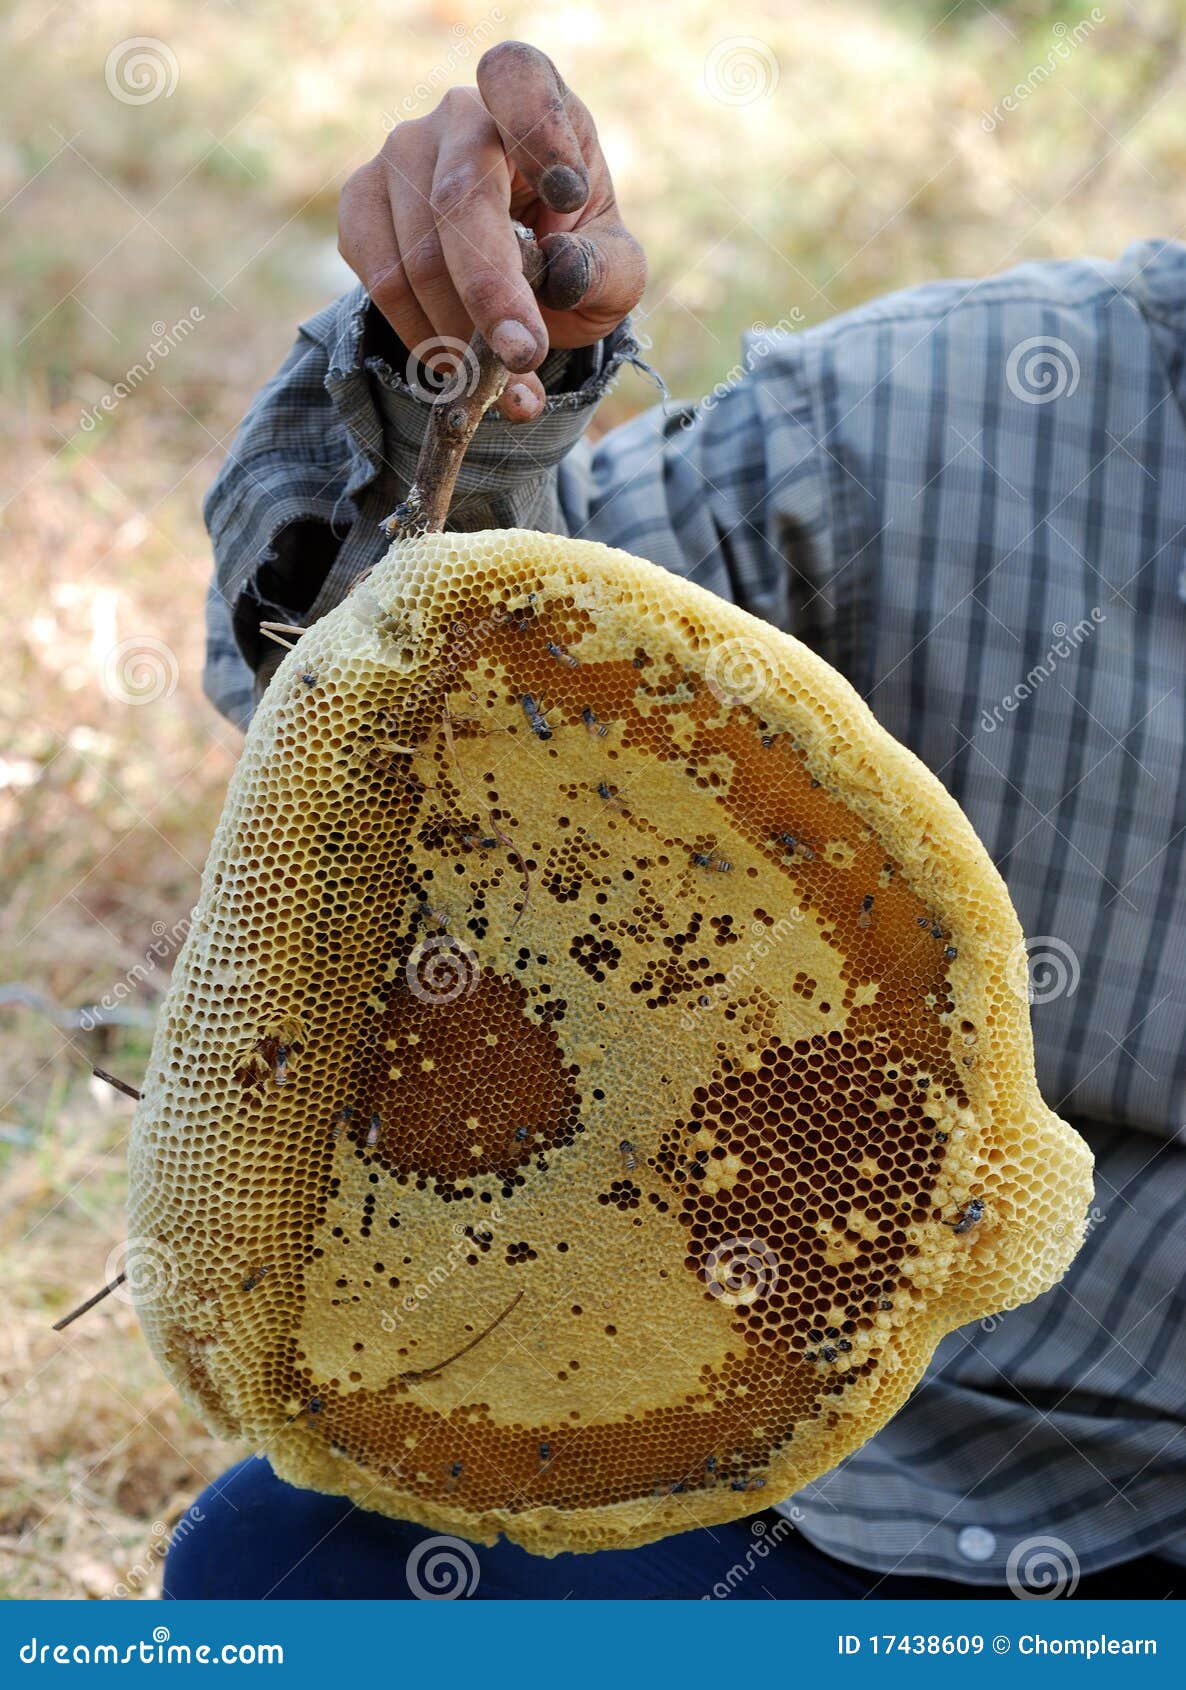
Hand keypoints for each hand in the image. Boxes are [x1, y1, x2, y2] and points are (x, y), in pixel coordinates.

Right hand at [338, 40, 645, 419]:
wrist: (517, 280)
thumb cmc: (574, 256)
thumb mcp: (614, 270)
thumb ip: (604, 270)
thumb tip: (561, 273)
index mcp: (532, 103)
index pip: (519, 81)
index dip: (538, 128)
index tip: (568, 195)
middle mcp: (459, 116)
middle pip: (459, 200)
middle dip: (491, 293)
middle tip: (523, 357)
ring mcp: (400, 154)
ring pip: (416, 258)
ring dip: (460, 337)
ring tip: (501, 385)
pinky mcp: (360, 202)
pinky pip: (381, 281)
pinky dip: (422, 339)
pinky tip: (458, 365)